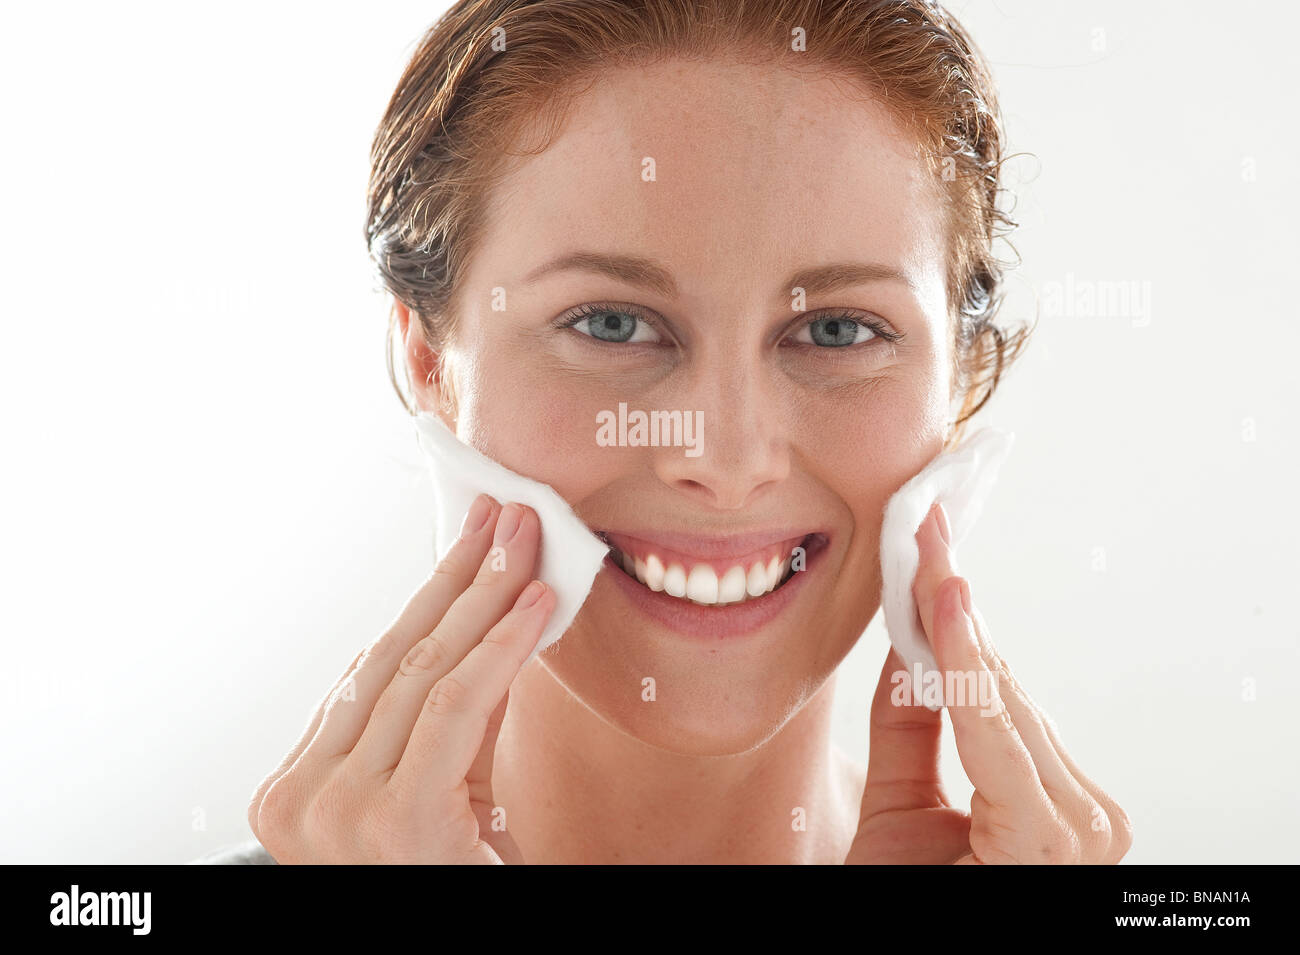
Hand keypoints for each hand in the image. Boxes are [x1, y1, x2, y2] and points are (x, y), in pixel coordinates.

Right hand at [247, 494, 554, 863]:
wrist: (467, 947)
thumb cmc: (455, 876)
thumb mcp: (445, 785)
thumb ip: (451, 714)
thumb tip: (485, 619)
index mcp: (296, 791)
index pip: (371, 672)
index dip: (428, 599)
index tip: (470, 542)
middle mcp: (300, 801)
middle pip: (392, 660)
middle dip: (455, 578)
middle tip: (503, 516)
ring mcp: (334, 813)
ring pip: (423, 673)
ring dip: (483, 597)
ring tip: (527, 543)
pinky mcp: (390, 819)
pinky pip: (451, 708)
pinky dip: (496, 648)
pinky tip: (532, 604)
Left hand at [846, 501, 1132, 863]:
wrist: (909, 952)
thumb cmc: (909, 895)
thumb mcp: (898, 804)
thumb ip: (912, 728)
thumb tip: (911, 647)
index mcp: (1048, 801)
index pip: (994, 688)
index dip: (955, 612)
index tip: (928, 541)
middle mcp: (1082, 810)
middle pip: (1000, 685)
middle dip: (952, 601)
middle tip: (922, 518)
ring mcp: (1082, 824)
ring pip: (1000, 699)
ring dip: (954, 620)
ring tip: (925, 541)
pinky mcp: (1059, 836)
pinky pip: (998, 736)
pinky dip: (971, 669)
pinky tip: (947, 608)